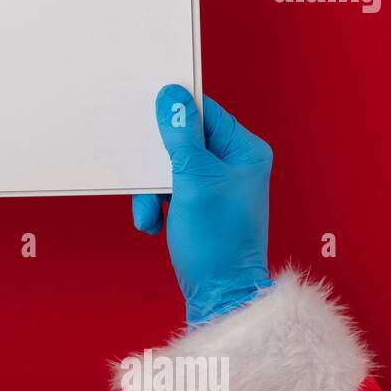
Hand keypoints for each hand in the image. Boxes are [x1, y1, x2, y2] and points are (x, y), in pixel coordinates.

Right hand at [132, 84, 272, 325]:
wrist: (219, 294)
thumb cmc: (217, 242)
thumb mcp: (194, 182)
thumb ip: (182, 136)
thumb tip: (171, 96)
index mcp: (244, 150)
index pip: (204, 112)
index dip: (173, 114)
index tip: (145, 118)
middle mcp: (234, 163)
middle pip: (182, 140)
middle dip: (156, 164)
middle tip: (146, 179)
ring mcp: (217, 184)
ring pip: (169, 166)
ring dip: (152, 190)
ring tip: (150, 212)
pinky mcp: (200, 204)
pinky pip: (169, 189)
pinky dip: (155, 204)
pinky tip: (153, 223)